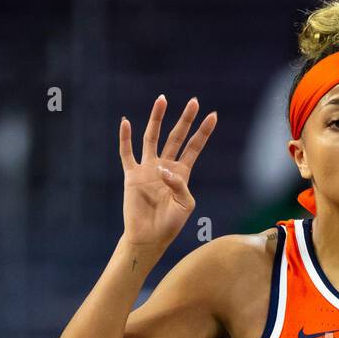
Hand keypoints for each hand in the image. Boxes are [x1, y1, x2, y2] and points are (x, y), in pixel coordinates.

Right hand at [119, 95, 217, 249]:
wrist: (149, 237)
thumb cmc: (170, 224)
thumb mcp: (185, 205)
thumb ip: (179, 184)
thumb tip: (163, 170)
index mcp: (182, 173)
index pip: (194, 147)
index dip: (203, 132)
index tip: (213, 115)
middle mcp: (165, 167)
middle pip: (176, 137)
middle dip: (185, 119)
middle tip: (194, 101)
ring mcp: (148, 169)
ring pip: (152, 137)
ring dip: (156, 119)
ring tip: (162, 100)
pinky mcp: (132, 175)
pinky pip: (127, 153)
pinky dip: (125, 138)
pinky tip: (125, 122)